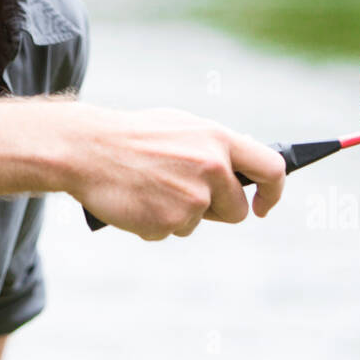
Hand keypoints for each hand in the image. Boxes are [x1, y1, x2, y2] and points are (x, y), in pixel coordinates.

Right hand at [66, 105, 285, 239]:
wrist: (86, 149)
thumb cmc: (131, 136)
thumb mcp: (179, 127)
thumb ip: (213, 147)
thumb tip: (240, 168)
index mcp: (217, 139)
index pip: (271, 168)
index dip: (273, 192)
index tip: (262, 205)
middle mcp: (211, 168)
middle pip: (236, 210)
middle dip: (216, 210)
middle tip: (184, 194)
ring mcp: (191, 198)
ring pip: (198, 223)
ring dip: (178, 214)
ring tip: (148, 188)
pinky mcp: (169, 222)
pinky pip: (170, 232)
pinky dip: (154, 223)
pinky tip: (136, 201)